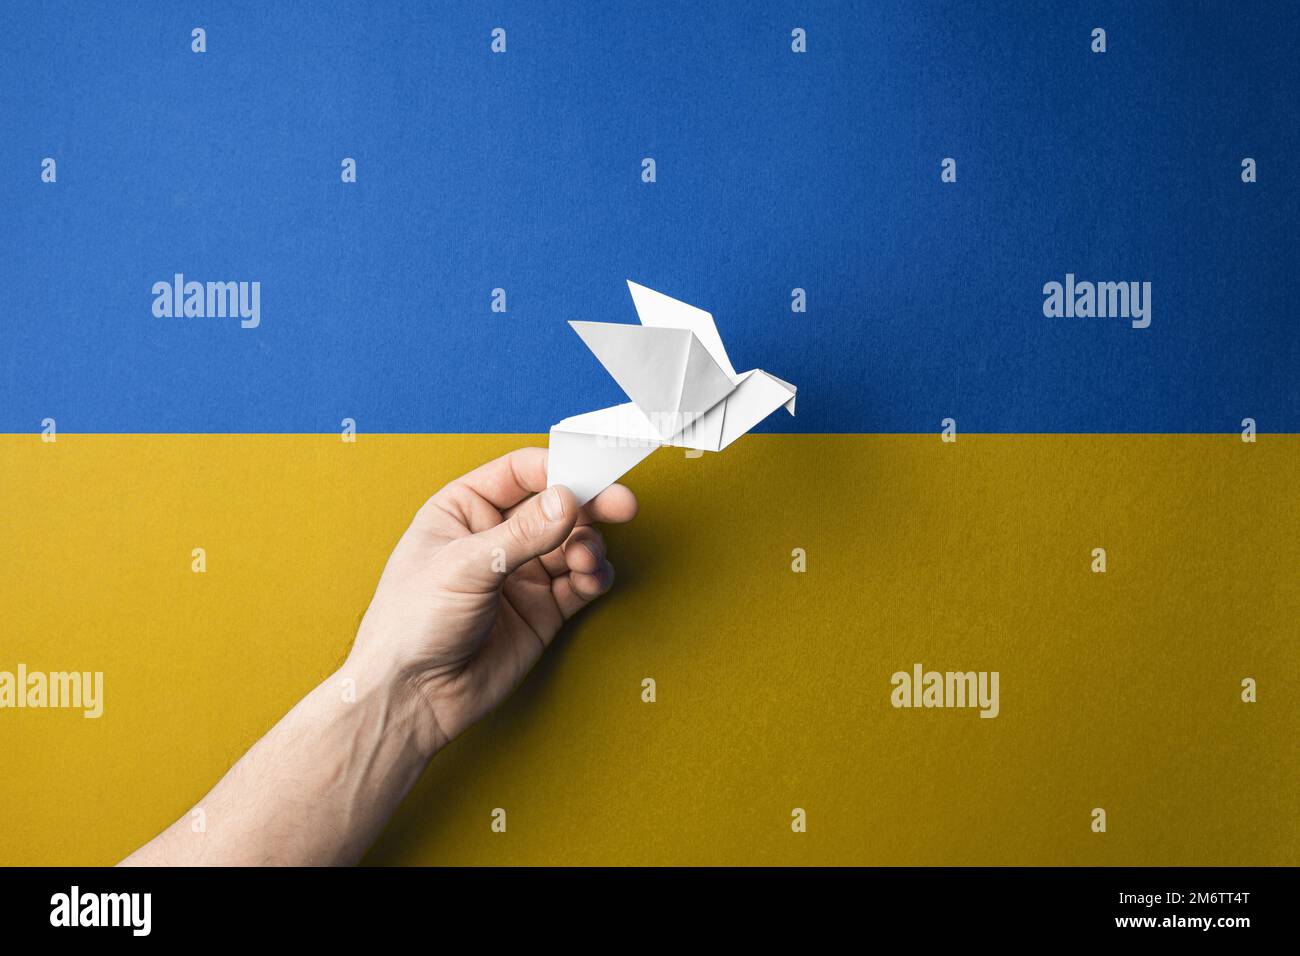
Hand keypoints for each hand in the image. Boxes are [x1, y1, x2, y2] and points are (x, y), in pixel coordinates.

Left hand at [349, 447, 636, 752]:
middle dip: (591, 504)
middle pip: (557, 505)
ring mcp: (522, 573)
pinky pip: (581, 582)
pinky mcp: (543, 609)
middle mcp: (497, 536)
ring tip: (587, 560)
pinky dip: (595, 577)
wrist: (412, 698)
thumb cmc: (411, 624)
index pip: (522, 472)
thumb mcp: (465, 566)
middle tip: (621, 504)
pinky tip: (592, 579)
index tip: (591, 472)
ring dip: (590, 546)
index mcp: (464, 509)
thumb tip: (568, 501)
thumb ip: (522, 534)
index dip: (558, 469)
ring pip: (574, 543)